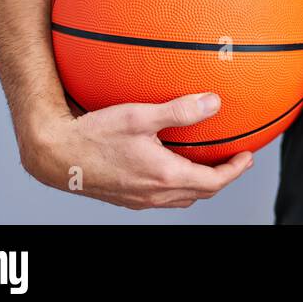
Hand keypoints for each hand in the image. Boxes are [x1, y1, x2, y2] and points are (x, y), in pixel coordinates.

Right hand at [22, 93, 253, 209]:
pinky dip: (178, 185)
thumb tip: (214, 102)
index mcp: (164, 177)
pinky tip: (171, 165)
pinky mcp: (125, 197)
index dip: (235, 171)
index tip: (248, 157)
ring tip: (208, 164)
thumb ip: (179, 110)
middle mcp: (154, 194)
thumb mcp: (140, 116)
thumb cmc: (94, 134)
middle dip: (222, 178)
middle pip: (200, 194)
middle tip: (235, 160)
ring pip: (181, 198)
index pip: (213, 182)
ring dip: (200, 184)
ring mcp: (138, 199)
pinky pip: (162, 197)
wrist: (54, 156)